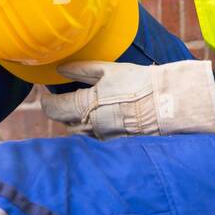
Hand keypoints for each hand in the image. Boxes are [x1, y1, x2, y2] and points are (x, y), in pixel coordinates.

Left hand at [37, 59, 214, 138]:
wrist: (168, 104)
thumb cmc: (138, 84)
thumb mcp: (108, 71)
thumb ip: (81, 70)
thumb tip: (61, 70)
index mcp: (85, 107)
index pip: (53, 108)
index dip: (47, 100)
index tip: (46, 93)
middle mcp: (90, 127)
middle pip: (65, 122)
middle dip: (62, 111)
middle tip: (66, 97)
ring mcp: (103, 138)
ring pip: (80, 133)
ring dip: (78, 121)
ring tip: (86, 107)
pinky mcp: (117, 145)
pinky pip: (97, 138)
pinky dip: (95, 128)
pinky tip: (105, 117)